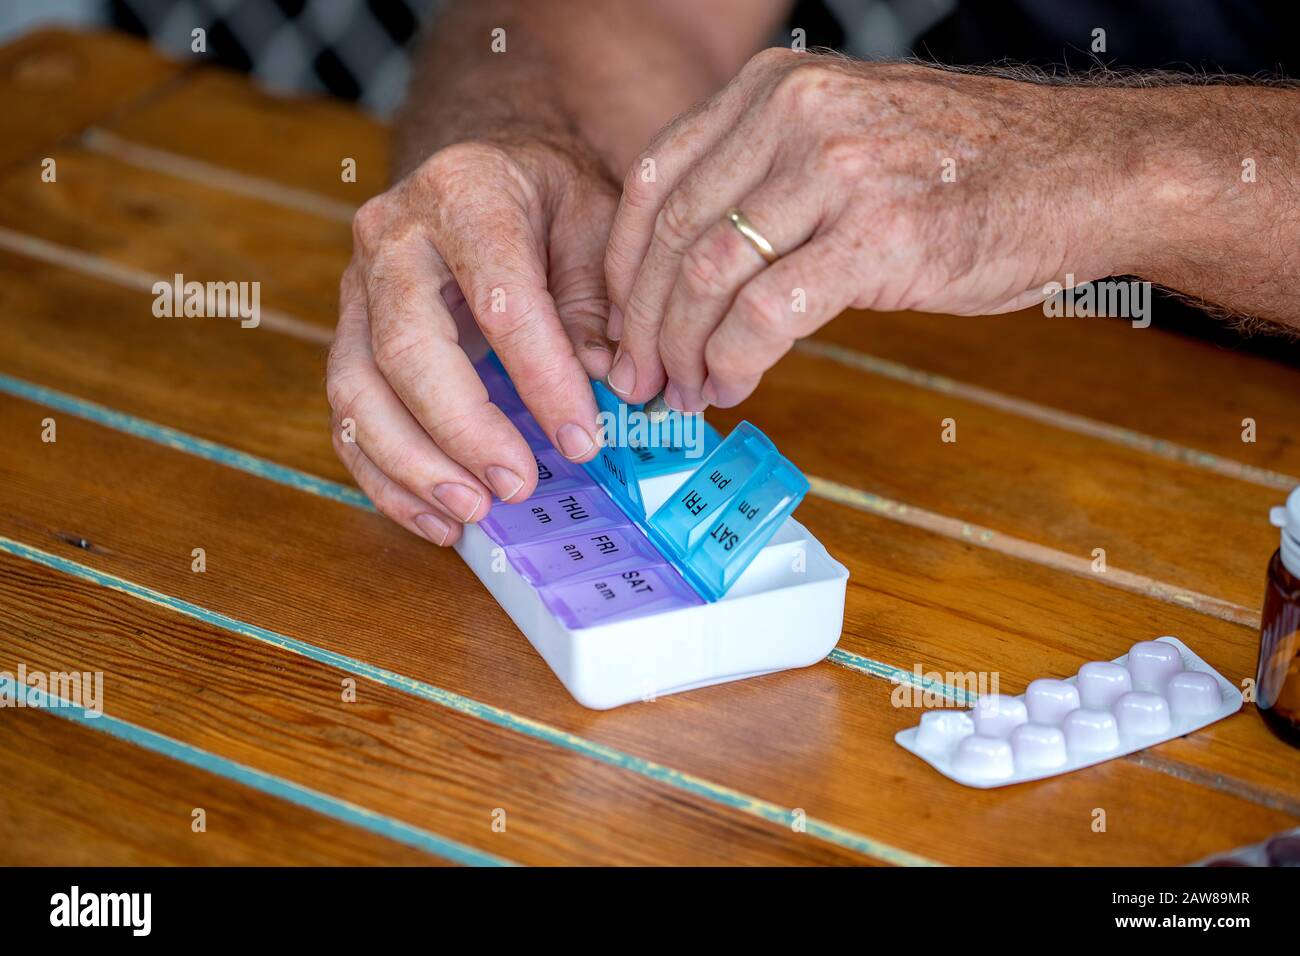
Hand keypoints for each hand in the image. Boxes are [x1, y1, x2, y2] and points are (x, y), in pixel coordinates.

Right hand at [327, 133, 616, 545]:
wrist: (486, 171)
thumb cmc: (549, 200)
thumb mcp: (597, 223)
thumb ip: (600, 302)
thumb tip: (611, 387)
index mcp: (465, 194)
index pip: (499, 299)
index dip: (541, 377)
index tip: (582, 440)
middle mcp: (392, 237)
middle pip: (405, 348)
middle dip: (462, 430)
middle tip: (517, 485)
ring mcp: (356, 289)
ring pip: (356, 389)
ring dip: (412, 465)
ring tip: (474, 514)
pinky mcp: (347, 336)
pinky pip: (347, 416)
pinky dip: (386, 477)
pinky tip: (438, 519)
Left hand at [602, 48, 1154, 409]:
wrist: (1085, 172)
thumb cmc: (969, 167)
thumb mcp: (847, 136)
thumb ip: (766, 180)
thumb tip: (692, 269)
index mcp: (774, 88)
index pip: (654, 182)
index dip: (622, 268)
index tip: (621, 324)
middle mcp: (796, 114)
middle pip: (670, 235)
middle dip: (643, 324)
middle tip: (640, 379)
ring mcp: (838, 170)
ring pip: (706, 276)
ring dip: (683, 352)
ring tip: (686, 393)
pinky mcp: (879, 235)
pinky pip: (766, 313)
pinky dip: (734, 362)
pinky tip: (735, 386)